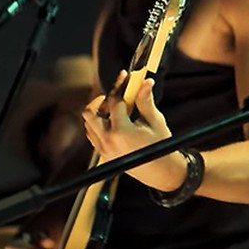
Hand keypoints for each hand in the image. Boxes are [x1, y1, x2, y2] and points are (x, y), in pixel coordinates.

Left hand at [80, 70, 183, 191]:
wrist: (160, 172)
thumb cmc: (159, 147)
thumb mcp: (155, 122)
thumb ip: (145, 101)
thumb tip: (145, 82)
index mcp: (121, 131)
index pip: (113, 101)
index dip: (119, 86)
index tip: (125, 77)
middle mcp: (107, 140)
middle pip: (90, 112)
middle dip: (100, 100)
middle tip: (113, 95)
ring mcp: (103, 148)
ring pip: (88, 124)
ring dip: (98, 113)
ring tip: (114, 108)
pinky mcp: (103, 154)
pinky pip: (92, 135)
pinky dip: (98, 125)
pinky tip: (112, 121)